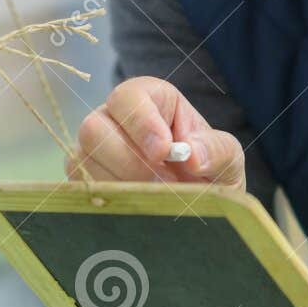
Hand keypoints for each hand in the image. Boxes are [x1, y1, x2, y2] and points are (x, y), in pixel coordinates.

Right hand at [66, 75, 246, 188]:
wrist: (198, 205)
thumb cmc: (209, 170)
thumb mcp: (227, 157)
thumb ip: (216, 150)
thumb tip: (191, 156)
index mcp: (149, 99)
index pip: (128, 97)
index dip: (141, 122)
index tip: (163, 151)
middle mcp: (112, 119)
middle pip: (93, 128)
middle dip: (127, 161)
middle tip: (160, 183)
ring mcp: (92, 152)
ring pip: (82, 162)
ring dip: (120, 186)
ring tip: (155, 198)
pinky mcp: (83, 181)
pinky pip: (80, 189)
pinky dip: (108, 203)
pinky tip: (135, 209)